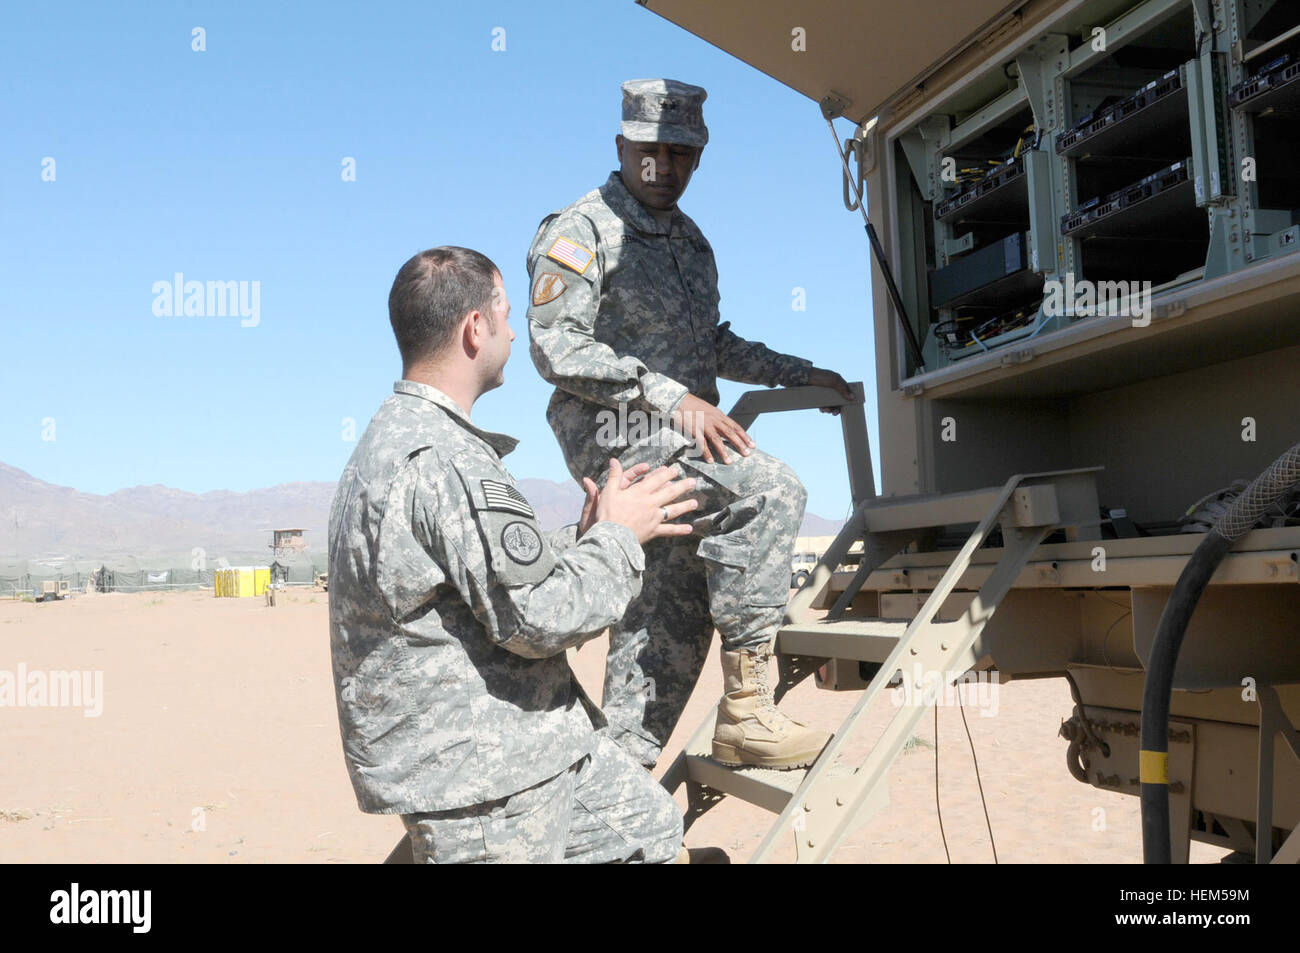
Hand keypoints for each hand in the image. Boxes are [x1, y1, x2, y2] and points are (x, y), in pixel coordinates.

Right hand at [583, 458, 698, 544]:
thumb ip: (614, 475)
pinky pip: (668, 530)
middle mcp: (650, 503)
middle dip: (682, 486)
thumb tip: (614, 460)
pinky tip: (690, 529)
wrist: (611, 535)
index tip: (675, 470)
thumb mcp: (608, 491)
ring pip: (673, 510)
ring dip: (685, 506)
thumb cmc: (608, 513)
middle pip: (669, 493)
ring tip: (695, 503)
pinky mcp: (653, 531)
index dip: (666, 474)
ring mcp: (654, 517)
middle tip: (693, 482)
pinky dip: (679, 530)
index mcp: (640, 492)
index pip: (656, 480)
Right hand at [672, 393, 754, 464]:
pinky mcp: (693, 430)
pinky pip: (701, 443)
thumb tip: (727, 427)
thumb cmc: (694, 406)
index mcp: (719, 415)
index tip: (752, 445)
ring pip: (716, 440)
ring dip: (723, 452)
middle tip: (747, 454)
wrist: (679, 400)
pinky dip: (706, 452)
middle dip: (739, 444)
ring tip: (729, 462)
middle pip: (729, 433)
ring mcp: (704, 425)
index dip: (744, 436)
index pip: (735, 426)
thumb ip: (718, 418)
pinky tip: (710, 461)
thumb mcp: (710, 409)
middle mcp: (714, 420)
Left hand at [807, 368, 854, 414]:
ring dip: (830, 410)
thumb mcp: (834, 381)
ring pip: (830, 405)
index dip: (847, 401)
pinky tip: (822, 409)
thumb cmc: (821, 376)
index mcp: (839, 384)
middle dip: (837, 409)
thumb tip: (853, 397)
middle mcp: (832, 390)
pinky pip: (823, 406)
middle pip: (838, 402)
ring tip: (827, 410)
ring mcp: (825, 394)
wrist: (805, 377)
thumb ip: (843, 389)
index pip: (846, 394)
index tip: (846, 408)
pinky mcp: (818, 398)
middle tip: (835, 413)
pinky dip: (823, 409)